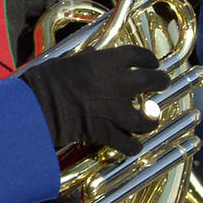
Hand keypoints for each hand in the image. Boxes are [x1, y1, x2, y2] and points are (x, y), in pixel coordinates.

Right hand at [21, 46, 168, 155]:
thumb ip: (85, 61)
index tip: (152, 62)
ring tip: (149, 120)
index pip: (138, 55)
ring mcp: (115, 110)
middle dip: (161, 82)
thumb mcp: (68, 61)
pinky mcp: (106, 131)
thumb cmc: (46, 80)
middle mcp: (119, 84)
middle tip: (162, 83)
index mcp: (108, 62)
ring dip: (150, 120)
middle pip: (153, 81)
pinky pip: (127, 143)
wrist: (39, 105)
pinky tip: (133, 147)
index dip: (149, 58)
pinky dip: (132, 147)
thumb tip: (91, 56)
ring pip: (145, 119)